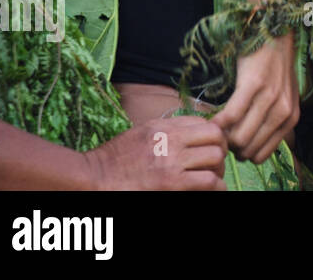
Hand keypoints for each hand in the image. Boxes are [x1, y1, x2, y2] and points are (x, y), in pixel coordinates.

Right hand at [87, 116, 227, 189]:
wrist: (92, 178)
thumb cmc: (113, 160)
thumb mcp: (140, 133)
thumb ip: (166, 131)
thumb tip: (190, 132)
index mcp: (164, 127)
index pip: (205, 123)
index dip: (214, 136)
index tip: (211, 148)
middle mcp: (171, 140)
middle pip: (216, 137)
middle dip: (221, 150)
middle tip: (215, 164)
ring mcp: (172, 161)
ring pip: (216, 157)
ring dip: (219, 169)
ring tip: (213, 178)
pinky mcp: (172, 183)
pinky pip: (209, 181)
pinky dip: (217, 186)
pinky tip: (212, 190)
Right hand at [213, 33, 299, 163]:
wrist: (276, 35)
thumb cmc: (275, 69)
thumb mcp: (284, 99)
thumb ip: (274, 123)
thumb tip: (251, 149)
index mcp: (291, 118)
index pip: (261, 155)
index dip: (243, 154)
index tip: (232, 145)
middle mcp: (284, 111)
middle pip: (248, 149)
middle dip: (231, 147)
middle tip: (221, 136)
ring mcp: (270, 98)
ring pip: (239, 137)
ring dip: (223, 136)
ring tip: (217, 127)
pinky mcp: (254, 85)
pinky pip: (231, 115)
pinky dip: (218, 122)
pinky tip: (213, 118)